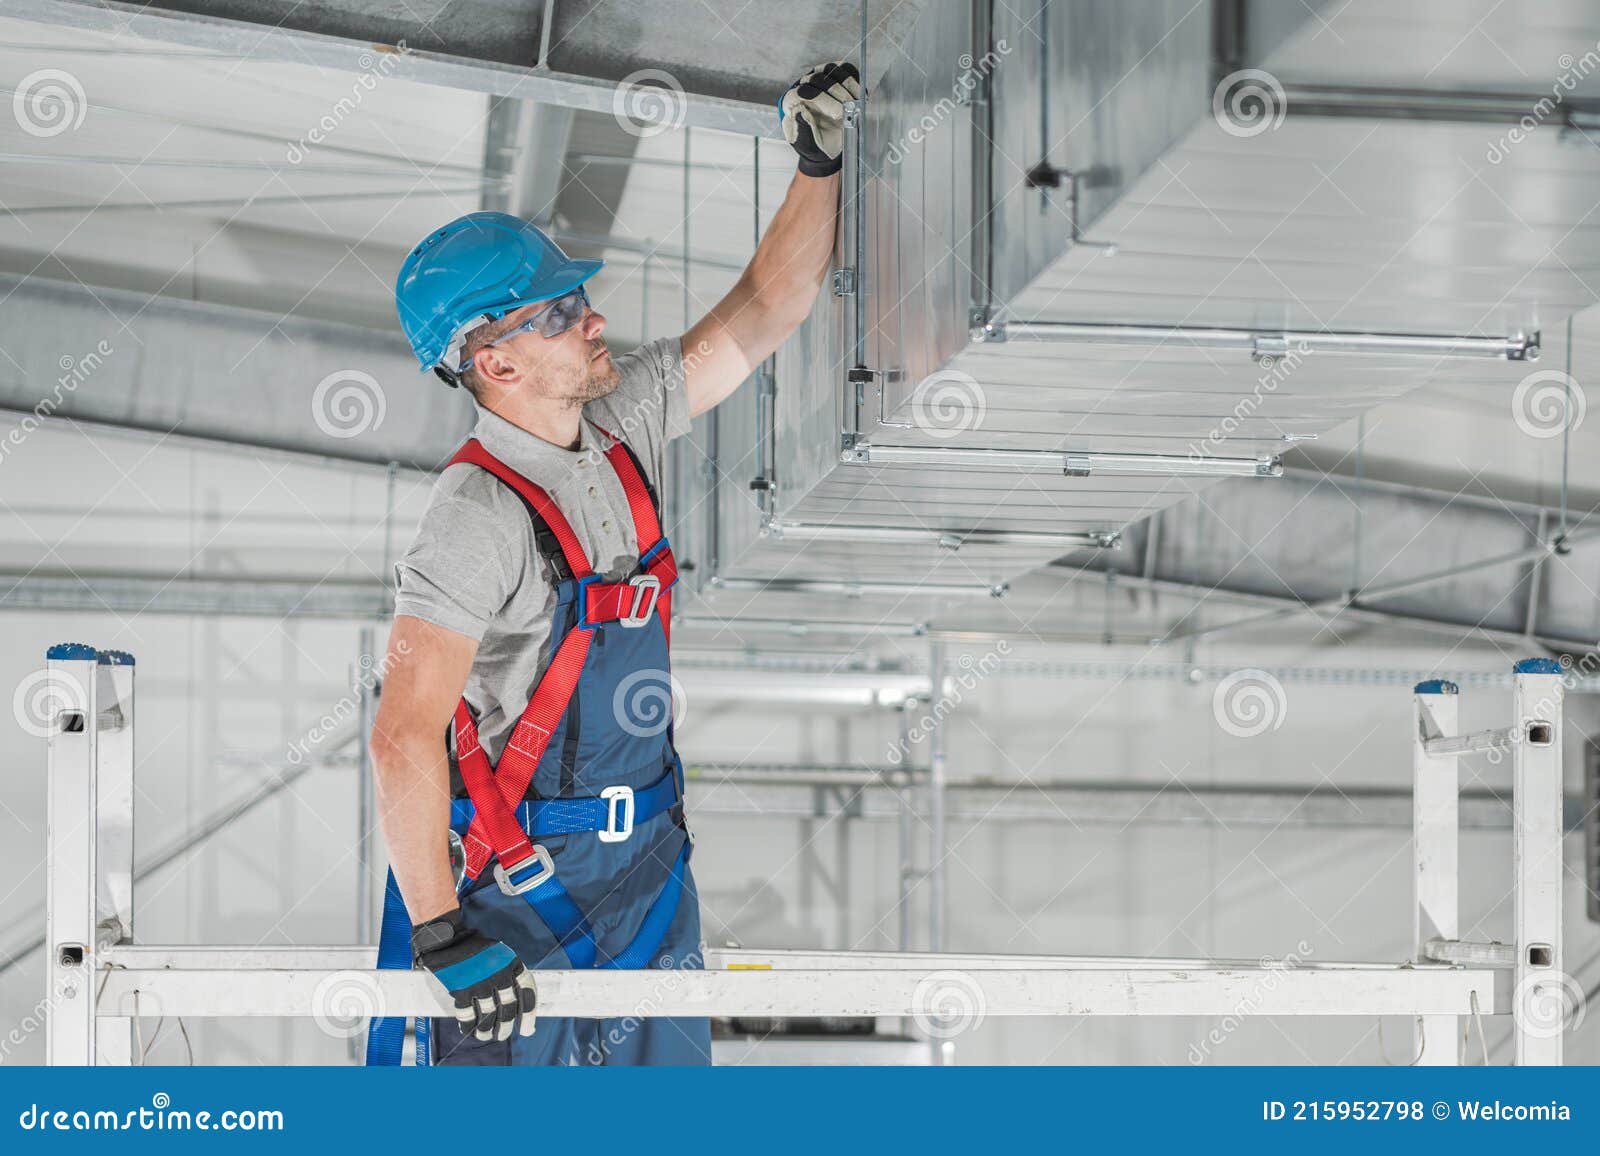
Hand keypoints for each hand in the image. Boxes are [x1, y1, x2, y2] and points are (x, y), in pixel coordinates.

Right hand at [412, 907, 535, 1041]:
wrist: (449, 939)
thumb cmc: (476, 949)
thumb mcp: (500, 955)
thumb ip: (510, 975)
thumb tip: (518, 1004)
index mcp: (511, 963)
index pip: (527, 991)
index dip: (529, 1014)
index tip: (527, 1029)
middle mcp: (499, 974)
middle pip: (508, 1007)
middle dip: (507, 1026)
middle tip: (504, 1035)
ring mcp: (480, 982)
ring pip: (488, 1015)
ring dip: (487, 1030)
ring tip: (486, 1036)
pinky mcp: (461, 989)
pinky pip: (468, 1014)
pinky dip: (469, 1025)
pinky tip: (469, 1030)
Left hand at [779, 61, 860, 176]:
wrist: (826, 147)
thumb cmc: (815, 146)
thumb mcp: (806, 144)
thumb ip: (802, 129)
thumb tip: (800, 111)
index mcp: (791, 102)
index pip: (801, 92)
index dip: (821, 100)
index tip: (838, 113)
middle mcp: (803, 86)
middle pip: (818, 78)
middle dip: (837, 94)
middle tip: (850, 109)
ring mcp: (819, 79)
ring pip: (831, 69)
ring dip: (847, 85)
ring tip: (856, 102)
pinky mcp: (835, 76)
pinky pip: (845, 69)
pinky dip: (854, 80)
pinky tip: (859, 95)